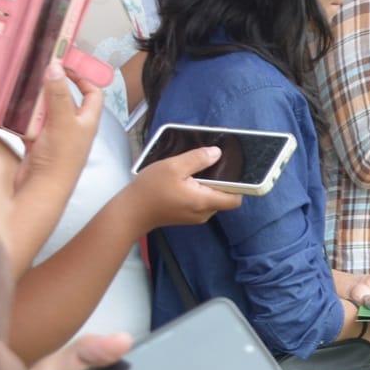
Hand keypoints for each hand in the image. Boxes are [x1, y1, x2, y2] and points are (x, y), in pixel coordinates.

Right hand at [16, 64, 103, 196]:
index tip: (65, 65)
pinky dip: (22, 118)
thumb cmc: (60, 160)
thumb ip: (58, 94)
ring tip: (23, 91)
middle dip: (50, 88)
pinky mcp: (38, 143)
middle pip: (64, 99)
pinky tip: (13, 112)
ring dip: (34, 103)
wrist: (41, 190)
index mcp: (87, 121)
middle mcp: (73, 127)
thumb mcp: (62, 121)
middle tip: (36, 75)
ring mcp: (55, 135)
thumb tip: (57, 67)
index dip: (83, 78)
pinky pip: (30, 125)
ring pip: (45, 111)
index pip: (93, 93)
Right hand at [121, 145, 243, 230]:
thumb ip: (197, 159)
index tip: (233, 169)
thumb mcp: (173, 167)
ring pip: (212, 198)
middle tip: (208, 165)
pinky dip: (198, 191)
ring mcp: (195, 216)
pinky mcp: (187, 216)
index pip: (235, 199)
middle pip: (224, 197)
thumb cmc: (150, 189)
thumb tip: (217, 153)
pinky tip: (185, 180)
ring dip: (207, 185)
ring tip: (193, 171)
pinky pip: (201, 202)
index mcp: (204, 201)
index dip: (239, 184)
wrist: (130, 212)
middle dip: (220, 181)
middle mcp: (204, 213)